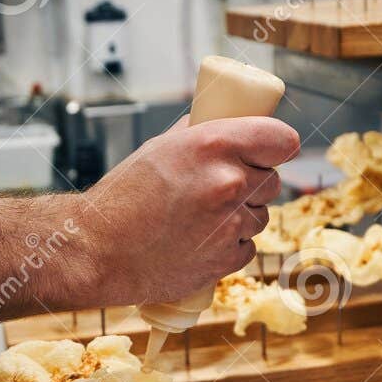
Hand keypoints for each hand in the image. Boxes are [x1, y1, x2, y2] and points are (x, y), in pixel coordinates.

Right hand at [77, 113, 299, 306]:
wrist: (99, 250)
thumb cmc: (123, 197)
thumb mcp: (159, 148)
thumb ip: (198, 135)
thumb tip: (220, 122)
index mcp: (214, 145)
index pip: (282, 139)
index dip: (279, 145)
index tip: (273, 151)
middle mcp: (229, 182)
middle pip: (273, 180)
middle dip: (254, 183)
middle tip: (225, 188)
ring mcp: (230, 224)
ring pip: (262, 216)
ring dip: (243, 216)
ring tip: (205, 218)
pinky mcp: (226, 259)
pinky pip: (248, 247)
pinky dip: (231, 245)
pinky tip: (202, 241)